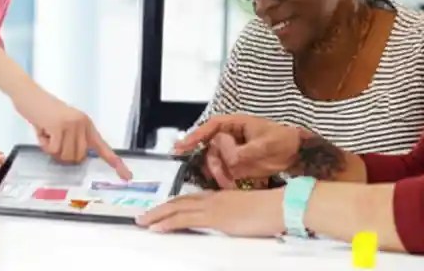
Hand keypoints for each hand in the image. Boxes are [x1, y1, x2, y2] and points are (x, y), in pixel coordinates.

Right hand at [14, 90, 131, 179]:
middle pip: (77, 158)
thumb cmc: (43, 112)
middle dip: (61, 155)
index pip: (103, 147)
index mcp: (86, 125)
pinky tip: (42, 131)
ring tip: (46, 132)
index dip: (115, 163)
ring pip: (65, 156)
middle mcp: (83, 124)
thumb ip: (72, 140)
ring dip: (51, 149)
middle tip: (51, 140)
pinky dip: (44, 145)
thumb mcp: (63, 125)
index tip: (127, 177)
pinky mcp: (60, 126)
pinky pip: (53, 150)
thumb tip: (74, 159)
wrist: (28, 94)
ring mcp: (72, 125)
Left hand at [137, 189, 283, 236]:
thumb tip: (227, 222)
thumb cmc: (270, 211)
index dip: (174, 204)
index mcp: (220, 197)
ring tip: (142, 222)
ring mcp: (212, 206)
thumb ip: (233, 215)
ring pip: (177, 208)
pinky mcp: (214, 217)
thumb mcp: (246, 213)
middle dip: (159, 209)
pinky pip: (185, 219)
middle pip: (179, 201)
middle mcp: (213, 198)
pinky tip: (157, 227)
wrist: (280, 206)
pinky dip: (168, 222)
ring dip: (157, 215)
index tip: (160, 210)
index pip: (190, 199)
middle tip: (142, 216)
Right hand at [174, 115, 302, 188]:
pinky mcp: (235, 166)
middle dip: (213, 164)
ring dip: (218, 175)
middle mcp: (229, 137)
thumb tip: (230, 158)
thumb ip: (245, 150)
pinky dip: (224, 181)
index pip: (211, 127)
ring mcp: (231, 152)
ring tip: (229, 185)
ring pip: (214, 163)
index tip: (182, 146)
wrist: (294, 155)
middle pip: (210, 149)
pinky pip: (222, 173)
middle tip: (222, 178)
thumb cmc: (281, 140)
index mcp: (234, 124)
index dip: (195, 135)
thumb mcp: (265, 143)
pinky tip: (231, 187)